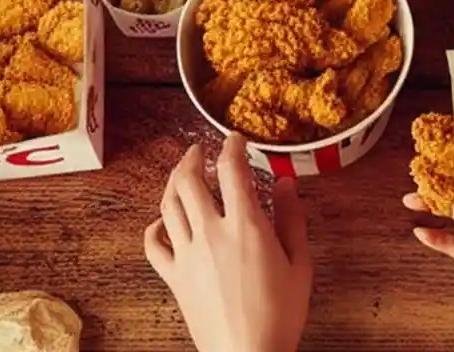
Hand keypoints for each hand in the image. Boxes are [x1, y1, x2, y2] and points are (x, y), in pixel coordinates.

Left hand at [144, 135, 311, 351]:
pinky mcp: (174, 277)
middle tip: (198, 150)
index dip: (231, 147)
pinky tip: (162, 222)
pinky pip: (153, 245)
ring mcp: (188, 255)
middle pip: (189, 181)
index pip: (232, 170)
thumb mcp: (300, 264)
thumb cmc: (280, 314)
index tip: (234, 139)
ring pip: (169, 205)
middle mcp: (211, 233)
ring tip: (182, 174)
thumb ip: (291, 219)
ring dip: (173, 182)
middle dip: (192, 157)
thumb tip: (286, 182)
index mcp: (246, 226)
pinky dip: (154, 227)